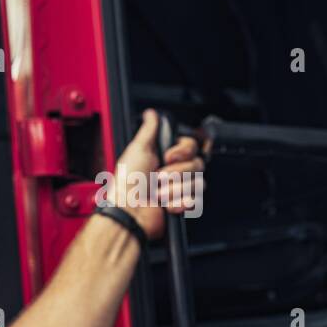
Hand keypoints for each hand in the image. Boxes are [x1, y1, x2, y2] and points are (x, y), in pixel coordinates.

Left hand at [107, 110, 204, 240]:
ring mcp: (178, 188)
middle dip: (176, 172)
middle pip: (197, 164)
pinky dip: (178, 202)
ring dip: (175, 189)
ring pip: (197, 183)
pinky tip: (165, 203)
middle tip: (159, 177)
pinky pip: (195, 200)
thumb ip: (149, 130)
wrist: (130, 212)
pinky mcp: (182, 205)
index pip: (191, 146)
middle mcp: (173, 171)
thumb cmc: (129, 183)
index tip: (168, 156)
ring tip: (158, 193)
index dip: (182, 151)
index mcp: (164, 156)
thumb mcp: (138, 149)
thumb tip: (151, 114)